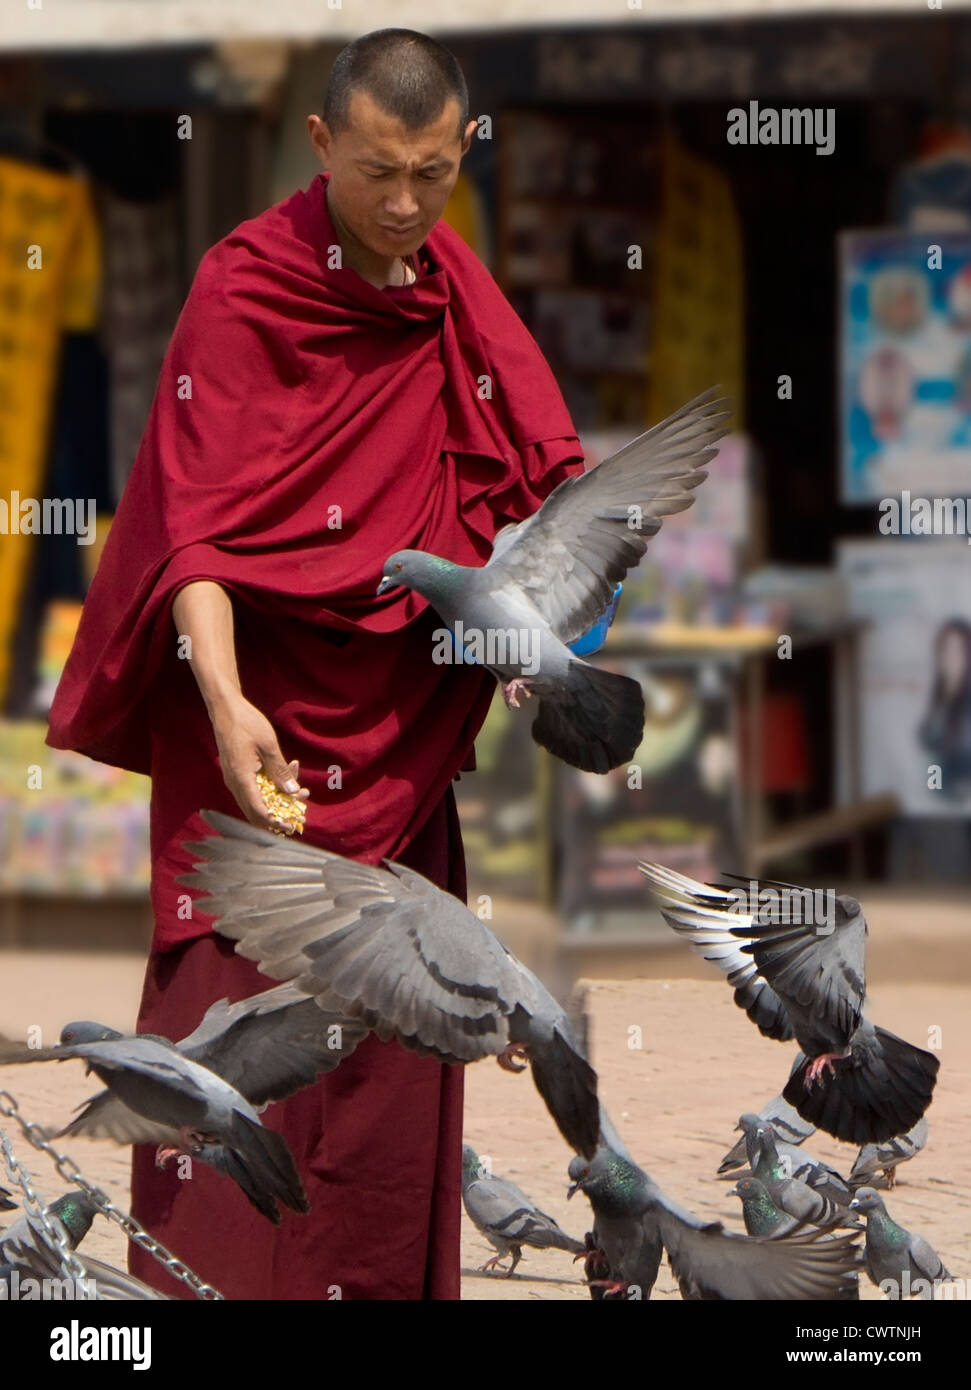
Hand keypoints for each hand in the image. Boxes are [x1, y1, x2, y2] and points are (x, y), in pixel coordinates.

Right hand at [210, 693, 309, 831]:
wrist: (225, 708)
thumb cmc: (246, 723)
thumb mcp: (268, 745)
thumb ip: (279, 771)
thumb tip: (291, 792)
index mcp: (241, 779)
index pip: (258, 811)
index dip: (275, 822)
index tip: (291, 826)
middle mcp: (234, 784)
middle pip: (256, 811)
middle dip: (279, 813)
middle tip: (301, 808)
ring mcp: (234, 779)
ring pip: (256, 800)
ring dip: (277, 798)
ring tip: (299, 788)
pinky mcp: (236, 773)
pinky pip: (254, 788)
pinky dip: (270, 786)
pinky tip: (288, 770)